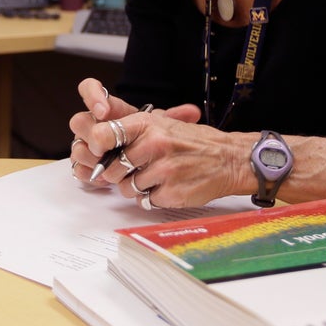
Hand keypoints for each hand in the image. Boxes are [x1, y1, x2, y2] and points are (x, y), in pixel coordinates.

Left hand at [68, 78, 244, 208]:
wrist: (229, 159)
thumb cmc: (193, 142)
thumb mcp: (163, 124)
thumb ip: (132, 131)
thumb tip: (96, 142)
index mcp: (148, 124)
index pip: (104, 134)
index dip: (97, 146)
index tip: (99, 152)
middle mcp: (155, 144)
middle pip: (113, 168)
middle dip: (120, 173)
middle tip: (134, 170)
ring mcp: (164, 170)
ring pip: (128, 188)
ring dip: (137, 187)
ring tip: (155, 178)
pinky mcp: (172, 192)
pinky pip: (145, 201)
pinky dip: (152, 198)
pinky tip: (166, 187)